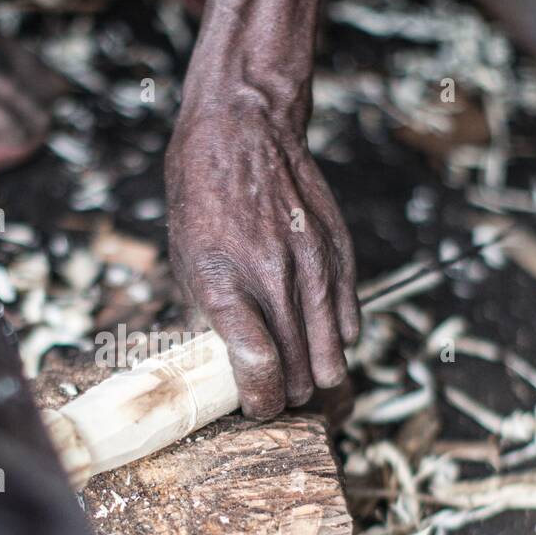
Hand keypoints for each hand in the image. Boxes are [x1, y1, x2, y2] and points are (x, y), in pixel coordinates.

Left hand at [165, 110, 359, 418]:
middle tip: (275, 391)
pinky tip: (316, 334)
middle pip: (299, 373)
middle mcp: (271, 277)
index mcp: (222, 281)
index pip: (259, 368)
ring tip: (299, 371)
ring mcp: (312, 265)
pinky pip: (350, 323)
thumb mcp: (185, 259)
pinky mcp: (339, 254)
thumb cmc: (203, 196)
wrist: (243, 130)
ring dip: (315, 374)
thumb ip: (209, 315)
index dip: (260, 401)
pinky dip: (335, 339)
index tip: (256, 405)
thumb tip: (227, 365)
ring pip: (332, 356)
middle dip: (288, 394)